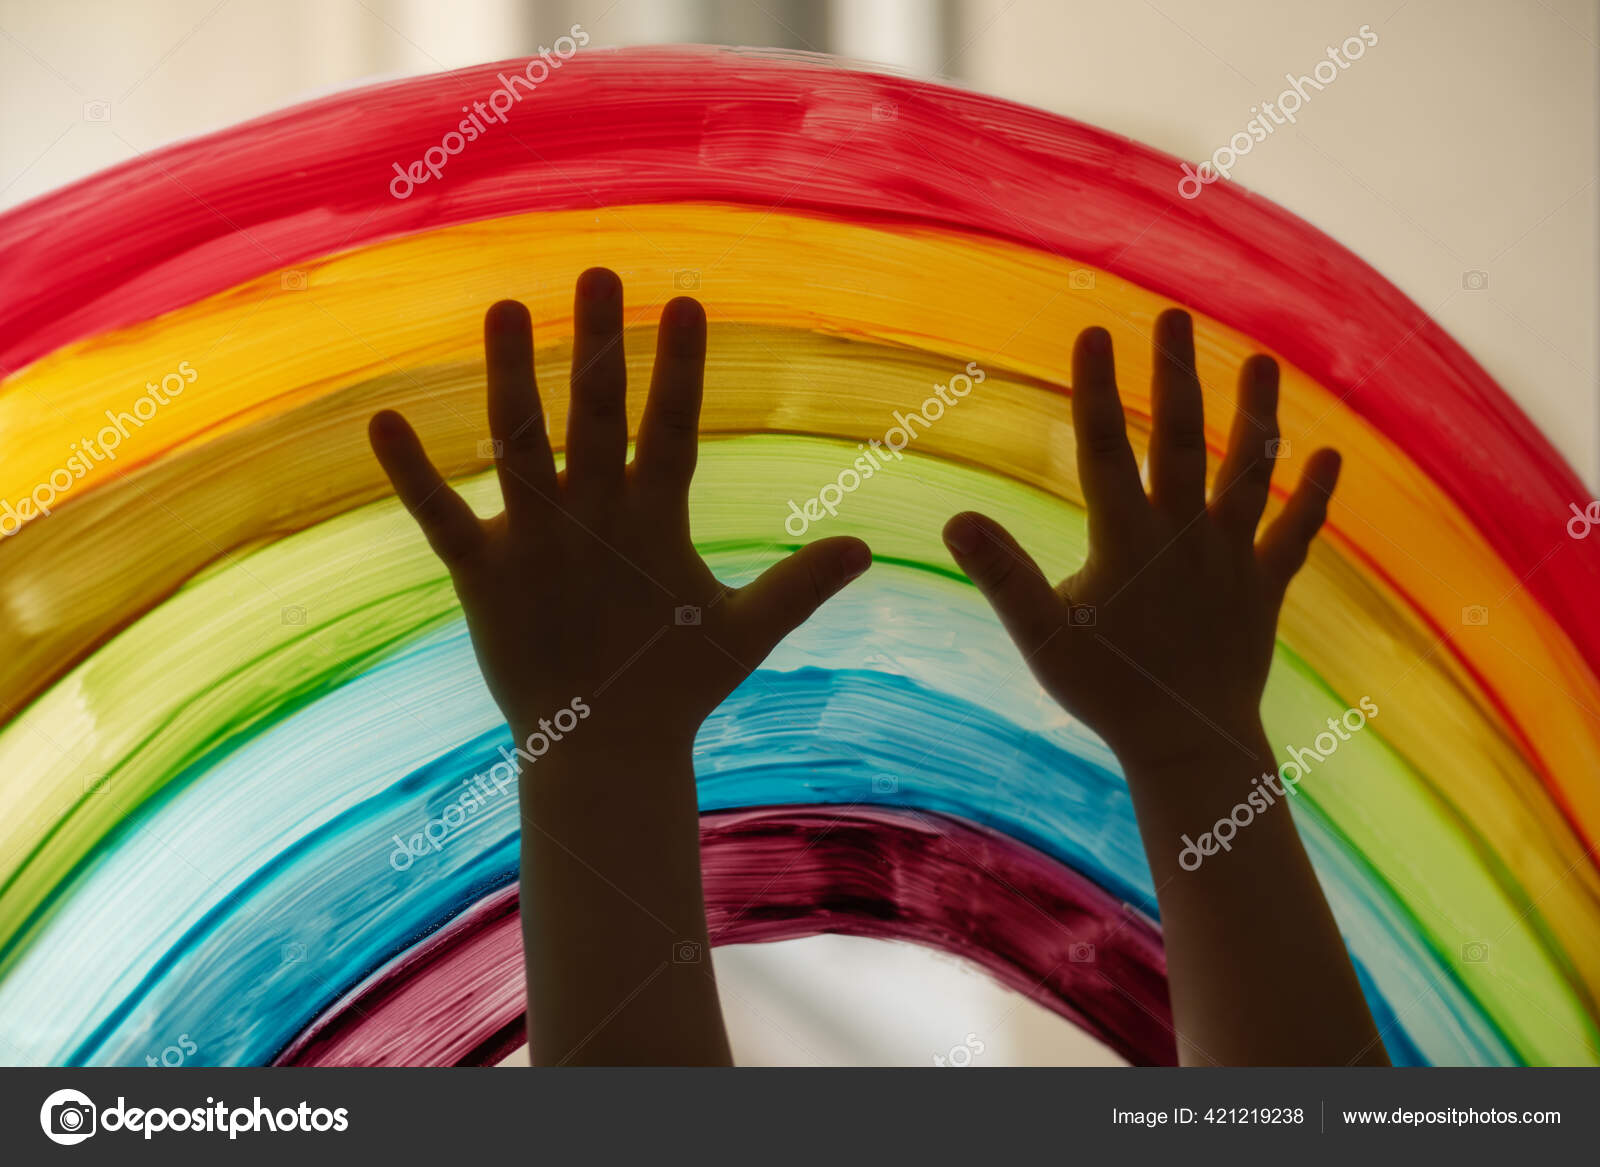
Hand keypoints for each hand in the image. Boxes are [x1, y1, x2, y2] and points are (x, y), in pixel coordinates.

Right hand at [368, 267, 871, 752]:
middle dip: (599, 349)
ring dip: (514, 381)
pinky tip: (385, 423)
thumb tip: (866, 549)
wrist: (611, 745)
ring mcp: (538, 536)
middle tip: (597, 275)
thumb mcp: (743, 632)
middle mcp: (594, 509)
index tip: (685, 303)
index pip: (671, 429)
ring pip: (521, 444)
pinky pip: (441, 517)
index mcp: (654, 514)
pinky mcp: (484, 574)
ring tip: (507, 310)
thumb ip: (796, 586)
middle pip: (595, 415)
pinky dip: (414, 476)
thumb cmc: (678, 685)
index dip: (677, 373)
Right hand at [942, 309, 1339, 769]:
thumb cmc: (1107, 692)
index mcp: (1127, 542)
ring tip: (1262, 359)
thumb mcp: (1042, 638)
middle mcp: (1185, 537)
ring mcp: (1231, 559)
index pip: (1106, 451)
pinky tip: (1330, 456)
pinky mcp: (1264, 587)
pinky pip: (1294, 534)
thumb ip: (1002, 575)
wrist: (1189, 746)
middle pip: (1179, 441)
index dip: (1096, 390)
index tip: (1093, 331)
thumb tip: (958, 519)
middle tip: (1172, 316)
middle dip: (1174, 374)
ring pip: (1248, 472)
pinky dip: (1313, 497)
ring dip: (1255, 414)